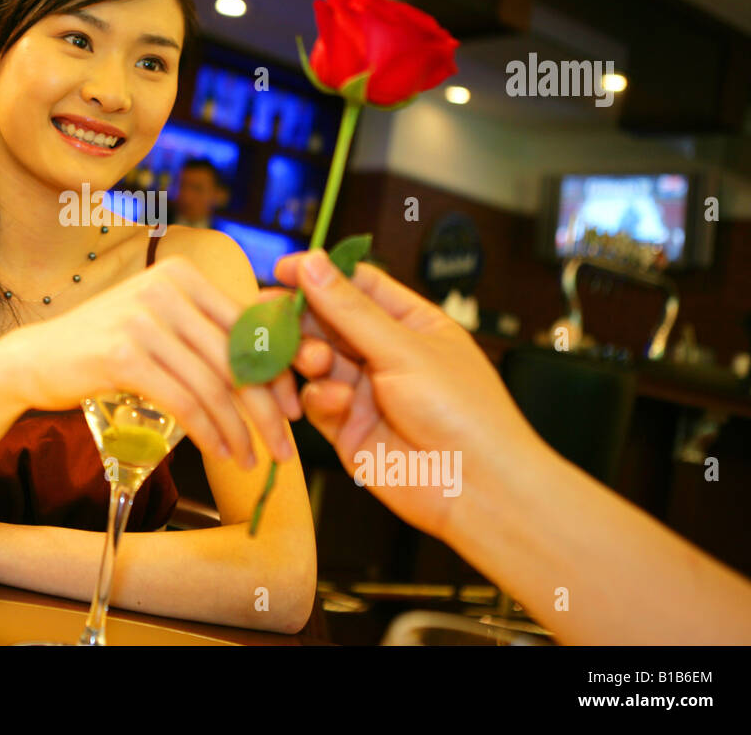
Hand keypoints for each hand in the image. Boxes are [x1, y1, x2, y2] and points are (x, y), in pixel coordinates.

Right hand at [0, 254, 301, 469]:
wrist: (34, 360)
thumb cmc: (103, 348)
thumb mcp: (159, 325)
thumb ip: (205, 333)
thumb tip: (273, 365)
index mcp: (182, 275)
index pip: (247, 326)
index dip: (277, 371)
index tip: (291, 409)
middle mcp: (166, 288)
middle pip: (236, 357)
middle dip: (267, 408)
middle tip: (285, 445)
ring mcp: (144, 319)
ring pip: (214, 384)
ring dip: (240, 429)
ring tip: (251, 459)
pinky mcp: (125, 354)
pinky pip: (186, 401)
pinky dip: (210, 433)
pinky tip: (221, 453)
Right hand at [274, 249, 541, 540]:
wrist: (475, 487)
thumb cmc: (464, 412)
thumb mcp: (403, 349)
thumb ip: (350, 309)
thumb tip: (312, 262)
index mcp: (410, 322)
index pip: (357, 284)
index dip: (319, 274)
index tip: (283, 269)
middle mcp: (385, 353)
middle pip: (328, 321)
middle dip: (303, 320)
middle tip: (275, 319)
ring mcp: (364, 390)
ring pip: (315, 360)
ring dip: (307, 357)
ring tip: (314, 363)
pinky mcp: (347, 426)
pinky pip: (316, 401)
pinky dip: (317, 397)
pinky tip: (334, 402)